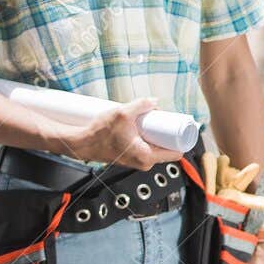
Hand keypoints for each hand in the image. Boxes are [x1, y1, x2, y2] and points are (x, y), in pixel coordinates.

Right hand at [66, 98, 182, 169]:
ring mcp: (137, 161)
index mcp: (146, 156)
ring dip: (156, 134)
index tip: (181, 125)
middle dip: (168, 132)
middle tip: (165, 118)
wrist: (81, 143)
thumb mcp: (123, 114)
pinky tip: (146, 126)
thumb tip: (155, 101)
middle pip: (167, 147)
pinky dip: (148, 137)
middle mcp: (144, 162)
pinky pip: (147, 147)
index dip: (181, 138)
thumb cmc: (99, 134)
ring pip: (156, 146)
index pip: (176, 152)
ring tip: (153, 120)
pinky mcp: (131, 156)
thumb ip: (142, 105)